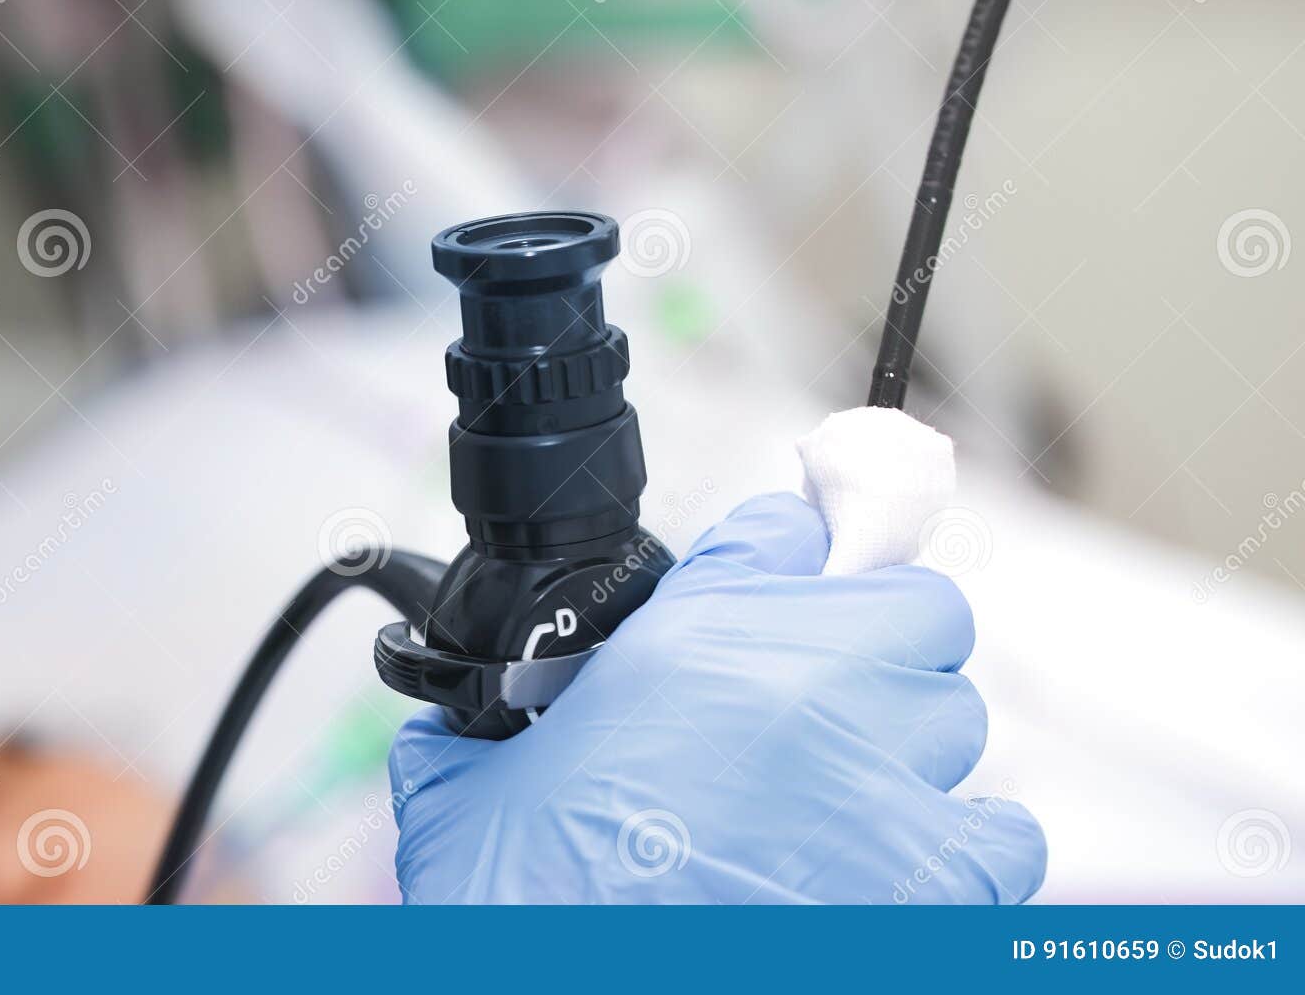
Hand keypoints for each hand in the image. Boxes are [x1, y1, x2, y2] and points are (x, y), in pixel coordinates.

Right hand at [388, 493, 1044, 903]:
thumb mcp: (481, 766)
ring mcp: (875, 777)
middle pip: (913, 607)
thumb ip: (517, 701)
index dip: (792, 569)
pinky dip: (962, 846)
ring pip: (955, 713)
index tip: (789, 590)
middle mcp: (801, 682)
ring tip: (843, 799)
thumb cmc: (520, 896)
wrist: (556, 984)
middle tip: (820, 703)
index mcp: (692, 632)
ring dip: (907, 747)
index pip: (790, 532)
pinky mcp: (926, 881)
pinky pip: (1001, 834)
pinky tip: (902, 866)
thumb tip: (503, 699)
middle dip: (875, 648)